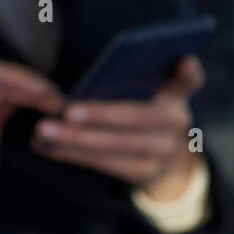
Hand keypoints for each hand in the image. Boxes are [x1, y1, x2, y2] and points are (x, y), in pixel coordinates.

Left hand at [32, 55, 204, 198]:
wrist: (167, 158)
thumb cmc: (144, 109)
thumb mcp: (151, 91)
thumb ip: (138, 77)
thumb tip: (99, 76)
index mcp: (177, 95)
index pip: (189, 80)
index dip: (188, 73)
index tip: (184, 60)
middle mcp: (177, 122)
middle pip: (136, 118)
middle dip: (99, 115)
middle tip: (67, 111)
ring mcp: (163, 151)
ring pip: (115, 145)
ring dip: (75, 139)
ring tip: (44, 130)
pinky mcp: (144, 173)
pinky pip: (103, 164)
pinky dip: (71, 154)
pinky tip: (45, 146)